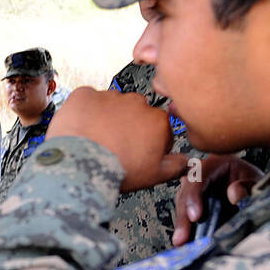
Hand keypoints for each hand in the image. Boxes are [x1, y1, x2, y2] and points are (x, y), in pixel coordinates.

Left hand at [46, 88, 189, 191]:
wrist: (79, 166)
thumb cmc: (117, 171)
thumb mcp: (155, 175)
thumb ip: (177, 165)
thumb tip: (190, 162)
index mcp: (157, 120)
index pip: (159, 126)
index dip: (150, 141)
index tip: (139, 153)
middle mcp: (136, 102)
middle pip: (135, 112)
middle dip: (128, 126)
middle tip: (116, 147)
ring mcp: (110, 96)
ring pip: (111, 105)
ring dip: (106, 117)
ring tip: (97, 140)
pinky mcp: (85, 94)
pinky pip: (87, 100)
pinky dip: (85, 112)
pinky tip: (82, 129)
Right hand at [172, 154, 262, 245]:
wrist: (259, 195)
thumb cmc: (257, 186)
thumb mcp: (259, 183)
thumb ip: (249, 186)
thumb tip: (233, 194)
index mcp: (217, 163)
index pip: (199, 176)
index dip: (194, 196)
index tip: (196, 216)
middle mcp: (202, 175)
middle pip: (185, 193)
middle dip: (184, 216)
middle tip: (182, 237)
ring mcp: (196, 190)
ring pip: (182, 205)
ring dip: (182, 225)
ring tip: (181, 243)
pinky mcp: (195, 205)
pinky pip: (186, 216)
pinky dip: (186, 229)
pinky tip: (185, 242)